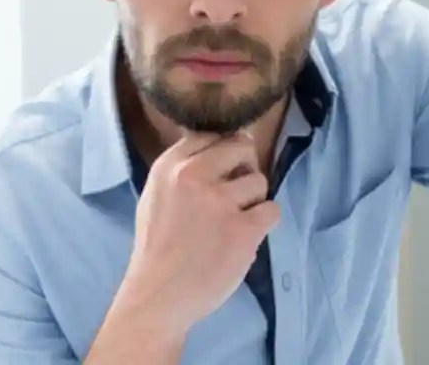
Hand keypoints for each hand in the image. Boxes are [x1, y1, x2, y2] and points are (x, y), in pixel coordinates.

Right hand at [111, 131, 279, 337]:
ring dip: (252, 200)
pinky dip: (263, 223)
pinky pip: (272, 210)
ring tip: (235, 221)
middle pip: (240, 147)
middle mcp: (193, 176)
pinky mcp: (243, 229)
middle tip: (236, 191)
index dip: (223, 150)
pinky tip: (245, 236)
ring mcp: (219, 202)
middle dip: (244, 166)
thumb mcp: (156, 194)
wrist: (159, 294)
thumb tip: (216, 147)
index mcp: (168, 166)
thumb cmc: (157, 246)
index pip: (210, 135)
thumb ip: (181, 170)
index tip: (224, 168)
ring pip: (259, 181)